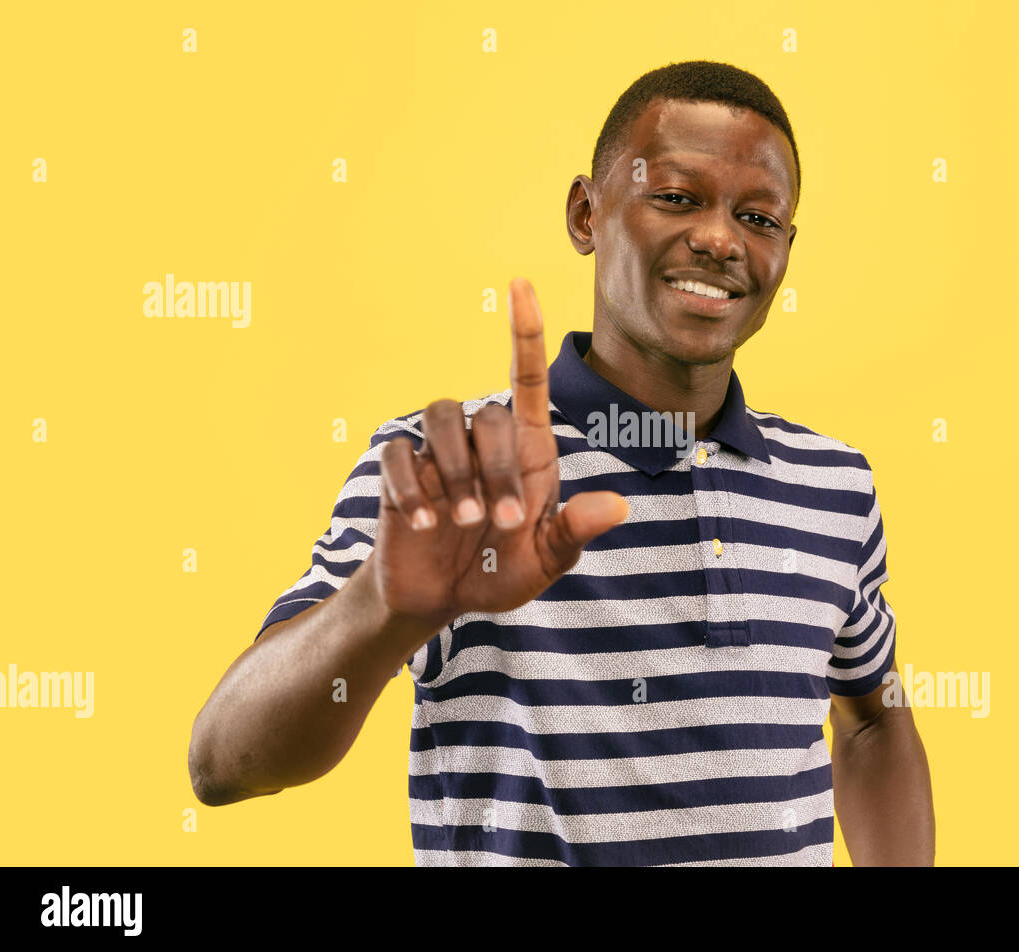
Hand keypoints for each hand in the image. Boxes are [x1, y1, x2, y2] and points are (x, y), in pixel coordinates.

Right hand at [371, 278, 629, 622]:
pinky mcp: (399, 474)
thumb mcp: (546, 561)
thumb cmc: (500, 570)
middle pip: (487, 414)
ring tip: (462, 523)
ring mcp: (438, 455)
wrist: (440, 598)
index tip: (522, 285)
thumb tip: (619, 506)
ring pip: (440, 416)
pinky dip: (412, 488)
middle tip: (498, 524)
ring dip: (455, 469)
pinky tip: (424, 524)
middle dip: (494, 468)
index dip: (525, 332)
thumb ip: (576, 532)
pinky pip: (398, 454)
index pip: (526, 379)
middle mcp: (482, 443)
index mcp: (526, 452)